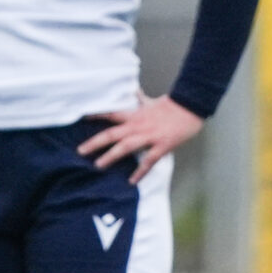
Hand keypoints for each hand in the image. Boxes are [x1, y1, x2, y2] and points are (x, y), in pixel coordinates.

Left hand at [79, 92, 201, 182]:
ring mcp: (149, 136)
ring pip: (126, 147)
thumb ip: (140, 100)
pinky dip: (140, 171)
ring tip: (98, 166)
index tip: (81, 120)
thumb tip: (134, 91)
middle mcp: (138, 126)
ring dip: (111, 156)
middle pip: (112, 134)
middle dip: (95, 143)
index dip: (96, 116)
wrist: (191, 106)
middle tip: (80, 152)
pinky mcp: (162, 145)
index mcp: (135, 115)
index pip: (111, 114)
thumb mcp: (152, 101)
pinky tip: (131, 181)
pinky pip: (149, 161)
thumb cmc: (171, 105)